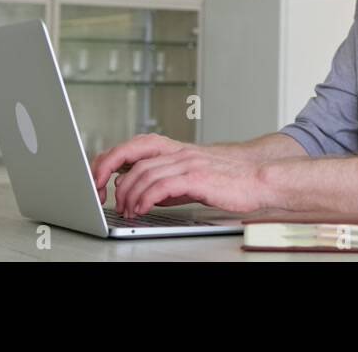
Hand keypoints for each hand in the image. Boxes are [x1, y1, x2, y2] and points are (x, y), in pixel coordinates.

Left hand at [112, 146, 271, 217]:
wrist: (259, 178)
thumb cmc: (228, 178)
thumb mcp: (190, 175)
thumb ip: (165, 179)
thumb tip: (139, 190)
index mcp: (175, 149)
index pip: (133, 147)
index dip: (110, 160)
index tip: (97, 180)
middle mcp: (178, 152)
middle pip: (131, 157)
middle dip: (109, 177)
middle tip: (105, 199)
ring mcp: (187, 162)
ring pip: (143, 174)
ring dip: (128, 195)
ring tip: (127, 211)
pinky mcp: (197, 177)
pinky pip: (162, 186)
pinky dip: (146, 198)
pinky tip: (141, 209)